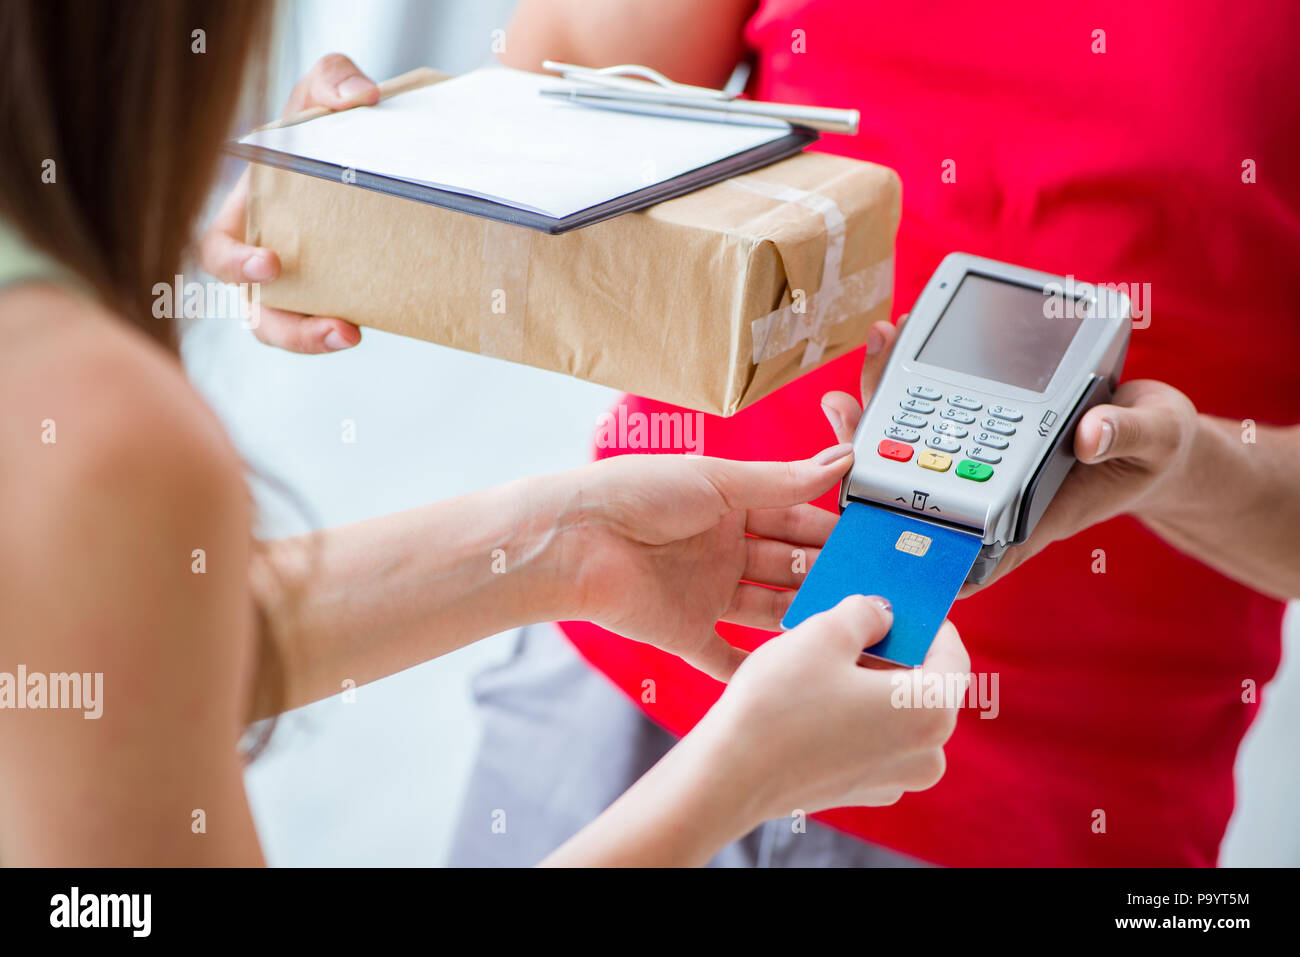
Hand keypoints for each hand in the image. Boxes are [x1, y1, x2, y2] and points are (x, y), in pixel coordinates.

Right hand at [199, 54, 378, 352]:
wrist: (372, 147)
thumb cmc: (327, 119)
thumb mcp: (321, 89)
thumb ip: (331, 79)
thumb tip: (362, 96)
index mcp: (247, 214)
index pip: (216, 252)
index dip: (235, 264)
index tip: (272, 265)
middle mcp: (266, 256)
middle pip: (257, 312)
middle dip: (289, 330)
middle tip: (337, 327)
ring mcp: (304, 282)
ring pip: (290, 329)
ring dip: (314, 341)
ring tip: (354, 334)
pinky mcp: (342, 294)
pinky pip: (335, 322)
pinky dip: (347, 327)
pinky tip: (378, 322)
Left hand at [568, 444, 855, 680]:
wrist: (576, 541)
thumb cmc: (635, 494)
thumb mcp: (717, 479)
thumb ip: (782, 480)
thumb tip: (840, 461)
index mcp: (727, 506)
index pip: (792, 517)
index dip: (829, 527)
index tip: (873, 539)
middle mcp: (720, 551)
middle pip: (786, 565)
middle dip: (825, 572)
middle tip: (875, 584)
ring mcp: (705, 594)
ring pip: (769, 610)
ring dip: (804, 617)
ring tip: (850, 625)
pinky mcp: (685, 633)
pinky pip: (727, 657)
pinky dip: (755, 668)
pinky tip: (796, 672)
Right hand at [701, 596, 969, 817]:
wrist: (730, 775)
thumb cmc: (779, 706)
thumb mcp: (824, 633)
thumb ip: (866, 612)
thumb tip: (880, 612)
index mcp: (931, 711)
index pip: (952, 652)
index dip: (926, 619)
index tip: (900, 601)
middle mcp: (926, 753)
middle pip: (923, 683)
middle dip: (893, 649)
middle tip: (855, 622)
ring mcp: (894, 778)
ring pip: (895, 711)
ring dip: (870, 681)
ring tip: (825, 656)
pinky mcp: (862, 789)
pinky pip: (872, 738)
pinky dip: (853, 713)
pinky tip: (814, 695)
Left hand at [818, 318, 1199, 593]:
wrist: (1151, 432)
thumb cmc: (1152, 449)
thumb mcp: (1153, 439)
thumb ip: (1124, 436)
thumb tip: (1090, 433)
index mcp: (1026, 515)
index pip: (960, 545)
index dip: (911, 543)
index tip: (871, 527)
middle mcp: (989, 493)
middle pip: (916, 491)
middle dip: (871, 465)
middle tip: (842, 418)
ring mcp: (980, 462)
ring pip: (912, 451)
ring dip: (876, 419)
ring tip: (848, 384)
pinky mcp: (979, 430)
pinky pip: (931, 412)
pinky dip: (906, 385)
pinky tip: (890, 349)